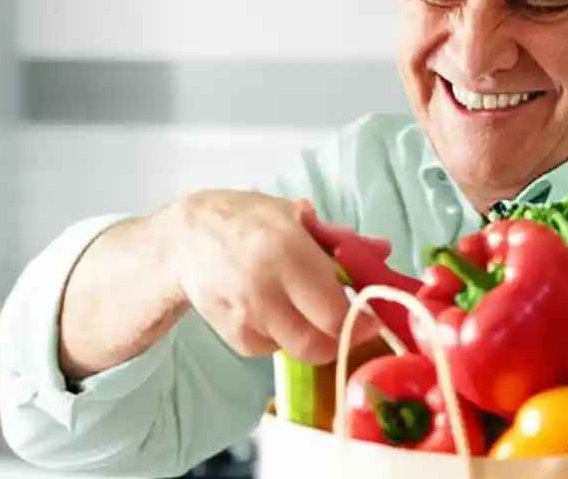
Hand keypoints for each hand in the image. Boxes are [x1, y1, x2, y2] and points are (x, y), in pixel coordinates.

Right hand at [158, 190, 387, 364]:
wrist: (185, 240)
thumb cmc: (247, 221)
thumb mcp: (294, 217)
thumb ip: (339, 240)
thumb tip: (382, 252)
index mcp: (287, 252)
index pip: (333, 310)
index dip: (360, 321)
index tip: (372, 317)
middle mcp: (264, 290)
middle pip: (317, 344)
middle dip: (340, 338)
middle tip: (347, 322)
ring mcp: (245, 318)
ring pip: (298, 348)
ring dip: (311, 334)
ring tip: (303, 305)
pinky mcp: (233, 337)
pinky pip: (273, 348)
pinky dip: (282, 336)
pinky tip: (273, 308)